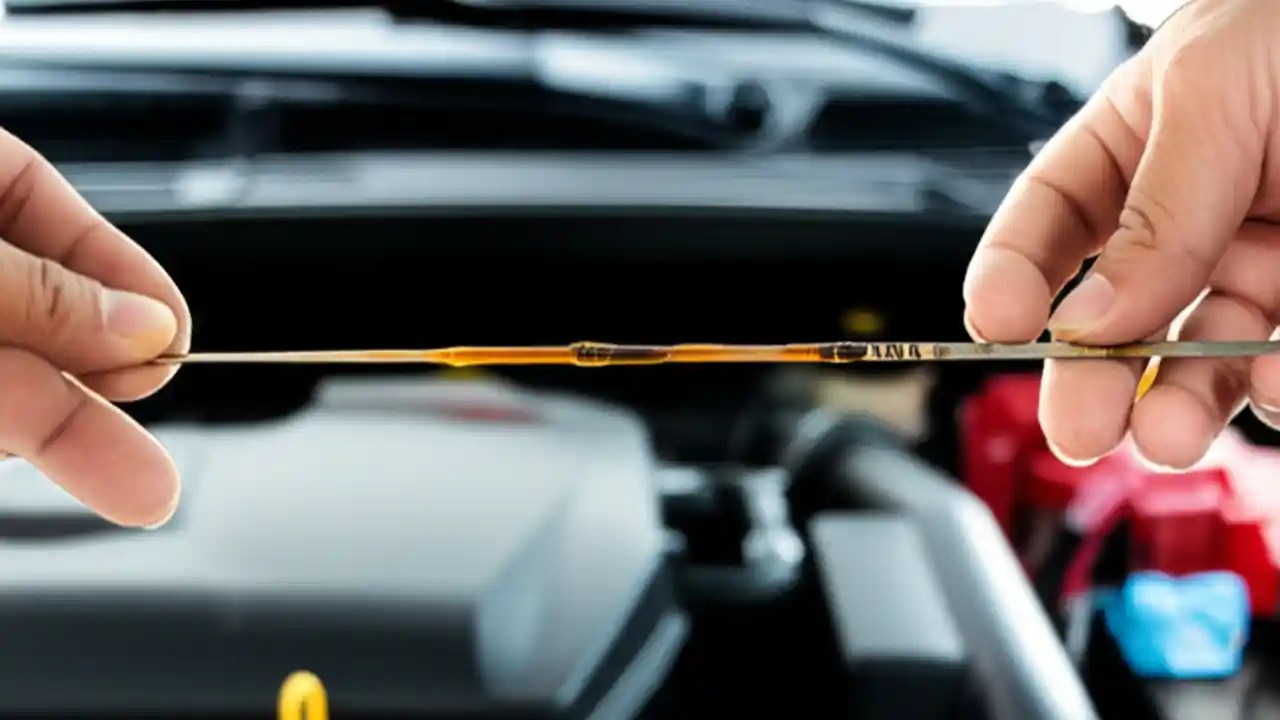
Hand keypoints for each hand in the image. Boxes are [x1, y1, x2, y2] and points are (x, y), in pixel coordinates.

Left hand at [0, 129, 188, 526]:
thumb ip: (38, 290)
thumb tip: (142, 328)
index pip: (55, 220)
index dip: (127, 284)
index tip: (173, 342)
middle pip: (37, 320)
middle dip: (97, 397)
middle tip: (150, 472)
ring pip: (5, 382)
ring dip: (59, 432)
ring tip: (130, 486)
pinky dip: (7, 439)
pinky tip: (41, 455)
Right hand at [963, 0, 1279, 469]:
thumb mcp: (1217, 87)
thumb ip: (1156, 205)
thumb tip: (1091, 314)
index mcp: (1138, 146)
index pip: (1050, 223)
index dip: (1013, 276)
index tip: (998, 325)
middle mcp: (1193, 217)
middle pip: (1116, 315)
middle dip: (1091, 375)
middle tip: (1079, 425)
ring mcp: (1263, 263)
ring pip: (1201, 356)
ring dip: (1178, 405)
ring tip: (1170, 433)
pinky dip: (1273, 388)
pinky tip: (1272, 383)